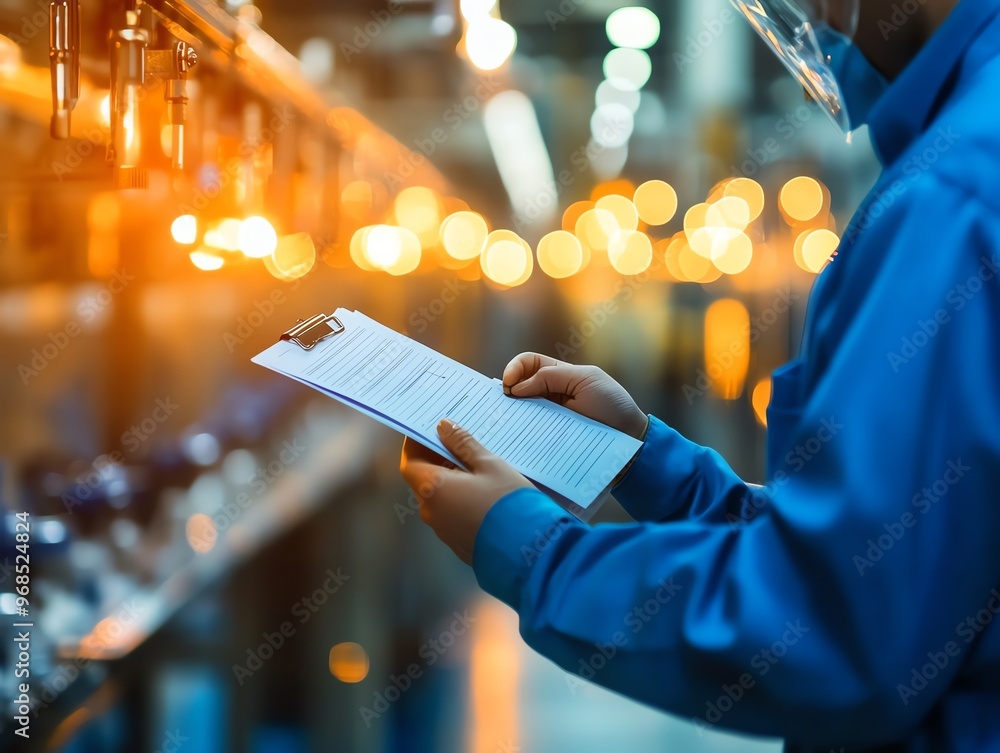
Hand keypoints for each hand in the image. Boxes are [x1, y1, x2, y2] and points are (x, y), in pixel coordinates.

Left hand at [399, 420, 533, 563]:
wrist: (528, 552)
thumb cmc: (509, 502)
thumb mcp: (489, 465)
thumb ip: (463, 444)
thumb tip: (443, 427)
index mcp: (433, 490)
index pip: (410, 462)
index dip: (415, 444)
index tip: (430, 430)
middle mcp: (432, 513)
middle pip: (423, 480)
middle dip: (436, 460)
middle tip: (458, 444)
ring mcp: (443, 531)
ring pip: (438, 498)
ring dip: (449, 480)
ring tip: (475, 468)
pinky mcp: (457, 543)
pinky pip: (450, 514)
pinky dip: (458, 499)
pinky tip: (481, 492)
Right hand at [502, 353, 647, 439]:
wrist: (630, 441)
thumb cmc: (613, 406)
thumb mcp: (586, 381)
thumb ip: (552, 377)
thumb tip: (515, 388)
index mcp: (558, 375)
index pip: (527, 364)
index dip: (514, 369)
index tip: (509, 385)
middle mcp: (549, 395)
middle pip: (517, 388)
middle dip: (505, 394)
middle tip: (500, 406)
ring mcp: (548, 419)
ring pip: (520, 413)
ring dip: (510, 416)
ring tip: (504, 423)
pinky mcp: (548, 440)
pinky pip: (528, 435)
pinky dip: (519, 435)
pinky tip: (515, 437)